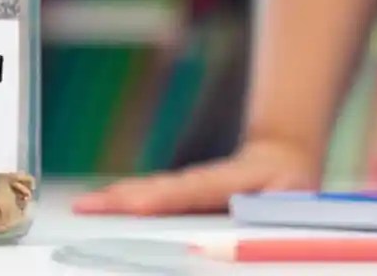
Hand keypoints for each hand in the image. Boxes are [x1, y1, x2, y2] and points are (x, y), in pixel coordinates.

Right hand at [71, 140, 321, 215]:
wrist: (280, 158)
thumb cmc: (286, 188)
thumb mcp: (292, 197)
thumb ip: (277, 208)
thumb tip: (259, 218)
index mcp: (224, 184)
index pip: (186, 192)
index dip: (159, 199)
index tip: (134, 206)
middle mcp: (197, 183)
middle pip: (154, 191)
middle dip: (119, 200)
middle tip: (86, 207)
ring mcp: (185, 187)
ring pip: (145, 192)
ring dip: (113, 200)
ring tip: (84, 206)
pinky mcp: (179, 193)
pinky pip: (147, 197)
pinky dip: (121, 200)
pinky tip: (101, 204)